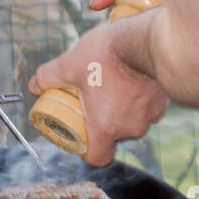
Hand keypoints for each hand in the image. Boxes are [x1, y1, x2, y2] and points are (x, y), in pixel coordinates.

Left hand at [29, 22, 168, 165]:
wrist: (147, 40)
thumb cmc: (108, 55)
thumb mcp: (70, 64)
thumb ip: (49, 77)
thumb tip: (35, 85)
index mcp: (105, 128)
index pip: (97, 157)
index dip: (87, 149)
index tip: (81, 132)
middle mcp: (130, 128)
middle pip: (114, 136)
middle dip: (103, 120)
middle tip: (93, 99)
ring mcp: (150, 116)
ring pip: (132, 120)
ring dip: (122, 109)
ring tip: (112, 85)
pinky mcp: (163, 101)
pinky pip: (148, 108)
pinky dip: (139, 99)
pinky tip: (131, 80)